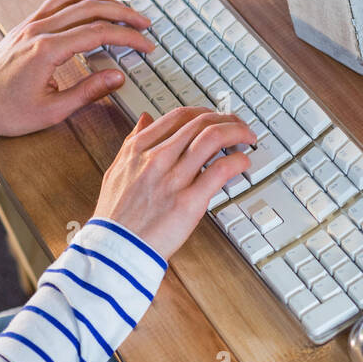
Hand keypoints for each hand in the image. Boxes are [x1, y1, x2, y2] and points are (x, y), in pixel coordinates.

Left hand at [0, 0, 152, 136]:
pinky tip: (92, 4)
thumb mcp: (53, 110)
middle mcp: (38, 30)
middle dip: (123, 13)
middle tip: (145, 23)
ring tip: (124, 10)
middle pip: (90, 8)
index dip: (128, 37)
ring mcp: (30, 24)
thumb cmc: (8, 111)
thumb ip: (89, 91)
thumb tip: (118, 76)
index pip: (98, 33)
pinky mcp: (25, 25)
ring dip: (103, 0)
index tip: (146, 45)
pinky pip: (56, 1)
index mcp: (47, 50)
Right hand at [93, 107, 254, 259]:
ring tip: (247, 138)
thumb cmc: (116, 216)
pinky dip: (238, 161)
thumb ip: (133, 142)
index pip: (180, 116)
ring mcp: (173, 178)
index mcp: (139, 149)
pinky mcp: (188, 201)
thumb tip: (145, 119)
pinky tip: (243, 163)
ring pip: (212, 138)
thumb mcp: (117, 170)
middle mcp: (157, 158)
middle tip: (239, 126)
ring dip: (237, 133)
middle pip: (201, 122)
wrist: (115, 249)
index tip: (216, 117)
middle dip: (227, 119)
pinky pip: (220, 170)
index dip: (205, 112)